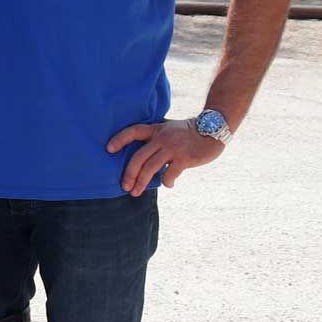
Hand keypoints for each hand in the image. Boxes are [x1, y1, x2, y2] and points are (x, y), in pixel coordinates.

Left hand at [106, 118, 225, 195]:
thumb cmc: (188, 133)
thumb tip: (140, 159)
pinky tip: (168, 184)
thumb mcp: (168, 129)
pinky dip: (167, 182)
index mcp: (156, 129)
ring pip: (150, 168)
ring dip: (141, 182)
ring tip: (135, 192)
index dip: (120, 139)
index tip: (108, 150)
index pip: (133, 131)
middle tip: (124, 186)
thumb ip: (155, 139)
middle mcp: (162, 138)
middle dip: (129, 174)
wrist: (213, 130)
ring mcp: (173, 148)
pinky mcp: (184, 158)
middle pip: (138, 157)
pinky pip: (170, 174)